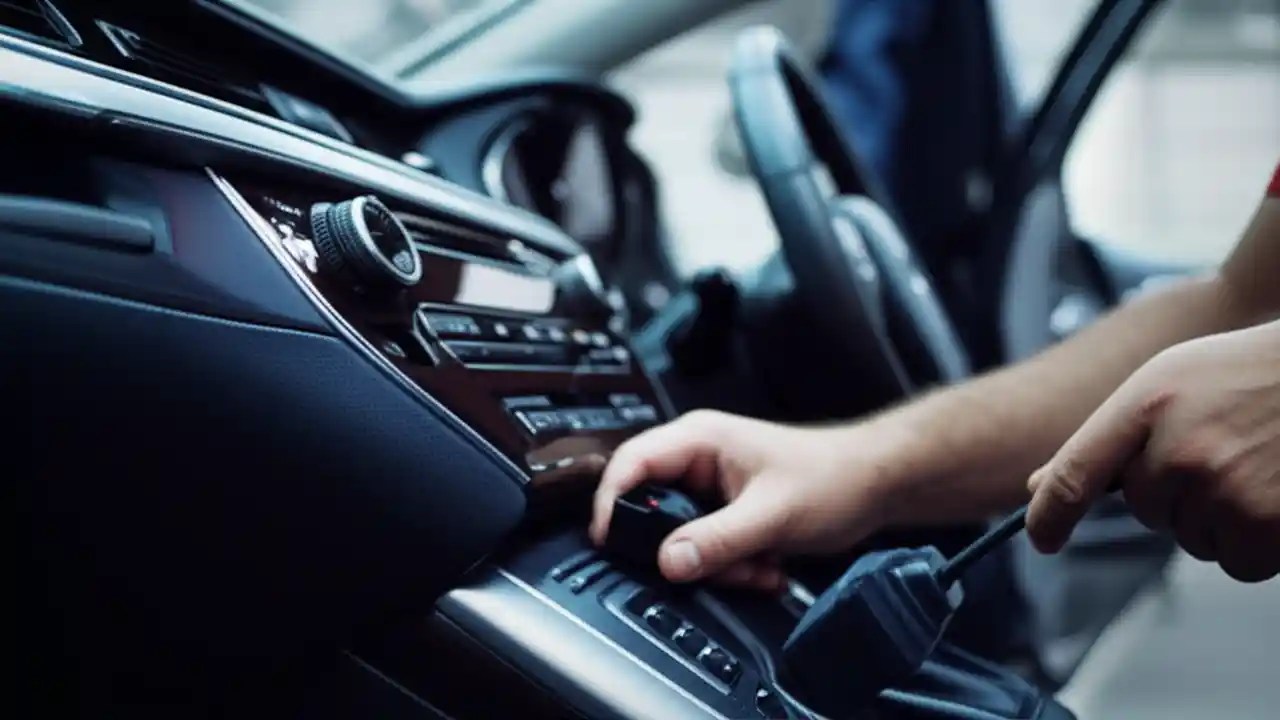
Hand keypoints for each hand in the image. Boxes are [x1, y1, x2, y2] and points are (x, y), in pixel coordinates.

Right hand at [590, 411, 895, 589]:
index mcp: (698, 439)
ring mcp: (710, 487)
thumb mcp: (772, 514)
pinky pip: (706, 546)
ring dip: (718, 563)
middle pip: (652, 510)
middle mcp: (696, 459)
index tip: (611, 541)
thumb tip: (667, 561)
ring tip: (759, 565)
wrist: (875, 485)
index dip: (611, 502)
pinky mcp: (725, 511)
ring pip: (681, 537)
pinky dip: (732, 564)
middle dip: (686, 549)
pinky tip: (766, 564)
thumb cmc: (832, 478)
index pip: (629, 464)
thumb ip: (718, 539)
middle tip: (721, 565)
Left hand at [1027, 321, 1279, 581]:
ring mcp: (1223, 488)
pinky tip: (1274, 496)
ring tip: (1257, 467)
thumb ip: (1107, 435)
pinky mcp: (1266, 525)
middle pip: (1146, 510)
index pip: (1074, 474)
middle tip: (1226, 449)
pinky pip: (1236, 563)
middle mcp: (1178, 449)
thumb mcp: (1170, 380)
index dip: (1048, 515)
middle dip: (1179, 492)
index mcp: (1148, 405)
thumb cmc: (1249, 376)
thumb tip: (1038, 487)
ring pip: (1193, 539)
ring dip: (1220, 518)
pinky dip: (1255, 545)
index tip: (1042, 538)